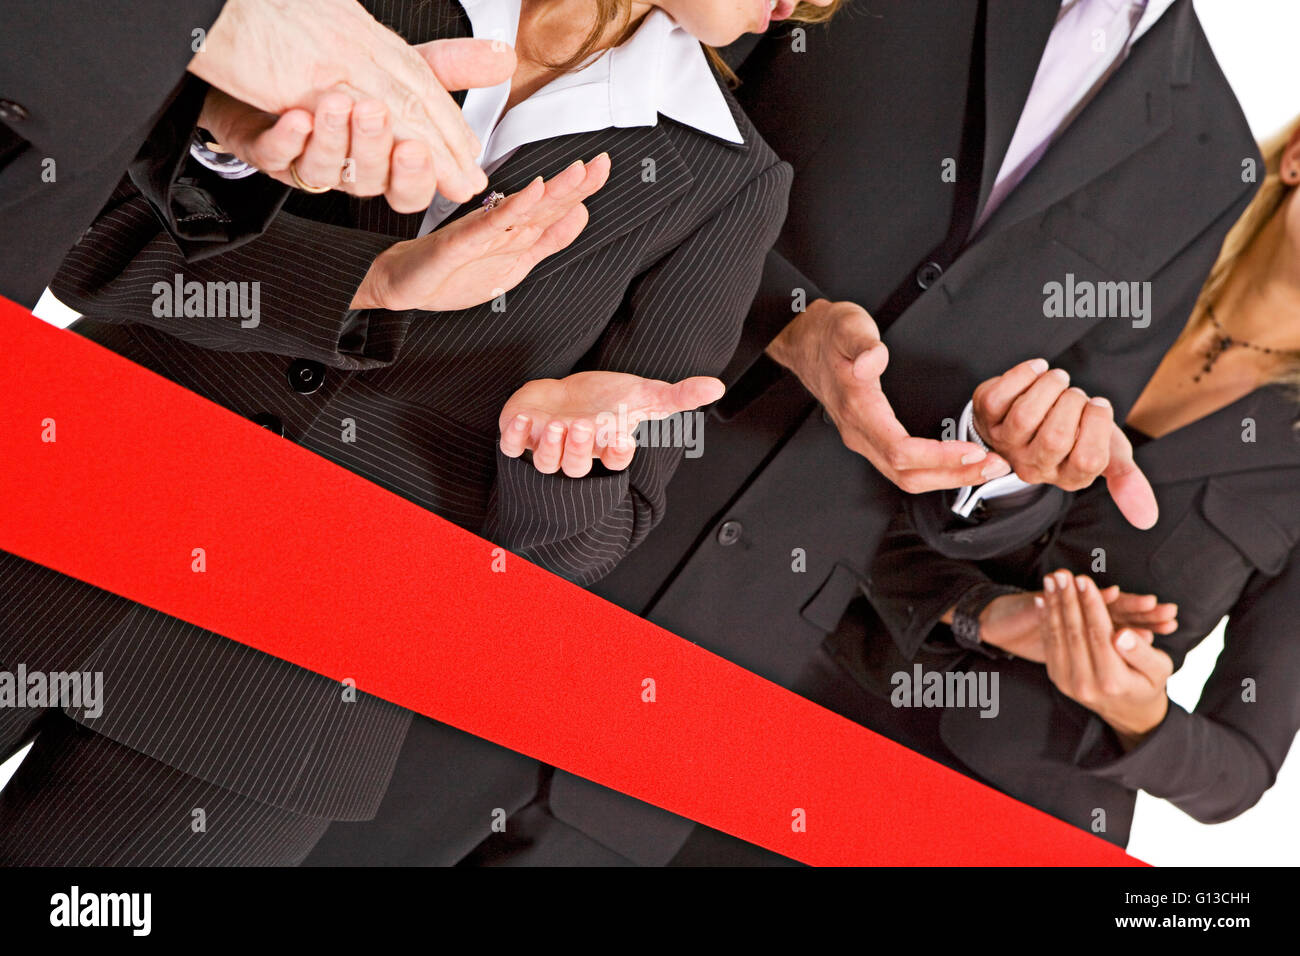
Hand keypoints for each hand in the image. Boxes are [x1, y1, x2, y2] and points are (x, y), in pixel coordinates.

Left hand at [188, 1, 517, 201]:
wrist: (264, 65)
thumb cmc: (337, 77)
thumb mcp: (402, 69)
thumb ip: (450, 70)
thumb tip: (505, 59)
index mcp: (387, 158)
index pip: (414, 183)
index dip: (426, 174)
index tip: (436, 155)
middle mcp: (351, 167)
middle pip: (373, 183)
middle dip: (380, 153)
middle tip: (380, 117)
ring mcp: (308, 161)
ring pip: (326, 172)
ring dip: (335, 140)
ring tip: (338, 104)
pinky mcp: (267, 149)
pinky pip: (277, 156)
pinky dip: (289, 138)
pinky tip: (298, 116)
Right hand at [353, 153, 610, 311]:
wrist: (402, 282)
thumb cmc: (452, 272)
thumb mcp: (515, 262)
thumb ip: (549, 239)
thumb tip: (582, 214)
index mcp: (515, 232)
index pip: (554, 209)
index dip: (580, 189)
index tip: (602, 167)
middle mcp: (501, 226)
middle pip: (545, 204)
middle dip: (575, 184)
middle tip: (602, 162)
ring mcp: (481, 232)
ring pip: (524, 209)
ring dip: (552, 190)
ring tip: (578, 171)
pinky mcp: (460, 242)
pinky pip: (490, 224)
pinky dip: (513, 208)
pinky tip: (531, 191)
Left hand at [498, 372, 725, 476]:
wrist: (567, 394)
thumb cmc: (607, 401)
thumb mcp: (645, 394)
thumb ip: (680, 395)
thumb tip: (717, 386)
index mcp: (607, 446)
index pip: (616, 459)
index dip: (617, 451)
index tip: (620, 435)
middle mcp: (577, 452)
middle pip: (578, 465)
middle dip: (579, 449)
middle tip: (582, 426)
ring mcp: (546, 446)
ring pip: (546, 462)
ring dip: (548, 447)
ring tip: (553, 425)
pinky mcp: (521, 435)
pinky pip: (512, 446)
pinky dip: (513, 436)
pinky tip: (524, 417)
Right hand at [766, 299, 1010, 492]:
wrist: (804, 342)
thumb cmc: (828, 336)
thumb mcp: (847, 326)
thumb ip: (863, 343)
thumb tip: (873, 360)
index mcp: (858, 409)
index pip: (900, 450)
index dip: (937, 456)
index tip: (969, 450)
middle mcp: (859, 432)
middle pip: (907, 474)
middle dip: (953, 475)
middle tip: (992, 466)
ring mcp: (864, 438)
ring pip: (906, 476)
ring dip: (947, 477)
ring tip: (983, 468)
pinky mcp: (871, 437)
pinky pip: (903, 466)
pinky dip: (935, 470)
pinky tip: (958, 462)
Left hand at [971, 359, 1158, 528]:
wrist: (1034, 412)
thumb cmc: (1075, 433)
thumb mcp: (1107, 453)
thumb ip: (1127, 481)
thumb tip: (1148, 520)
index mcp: (1067, 476)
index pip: (1088, 461)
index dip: (1098, 426)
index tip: (1099, 405)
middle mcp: (1033, 466)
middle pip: (1055, 438)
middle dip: (1073, 405)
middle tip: (1076, 395)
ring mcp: (1006, 442)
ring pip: (1025, 416)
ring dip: (1049, 387)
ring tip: (1059, 380)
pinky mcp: (986, 416)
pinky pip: (1000, 395)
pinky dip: (1023, 375)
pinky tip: (1038, 369)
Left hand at [1038, 570, 1173, 746]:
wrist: (1128, 709)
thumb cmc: (1149, 682)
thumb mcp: (1159, 669)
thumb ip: (1142, 652)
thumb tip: (1123, 633)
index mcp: (1113, 681)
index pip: (1099, 634)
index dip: (1091, 605)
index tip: (1084, 580)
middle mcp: (1086, 684)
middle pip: (1074, 632)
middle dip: (1067, 599)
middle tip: (1062, 573)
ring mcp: (1067, 682)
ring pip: (1057, 636)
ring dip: (1052, 604)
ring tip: (1052, 579)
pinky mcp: (1057, 677)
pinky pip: (1049, 644)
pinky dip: (1045, 620)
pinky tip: (1043, 599)